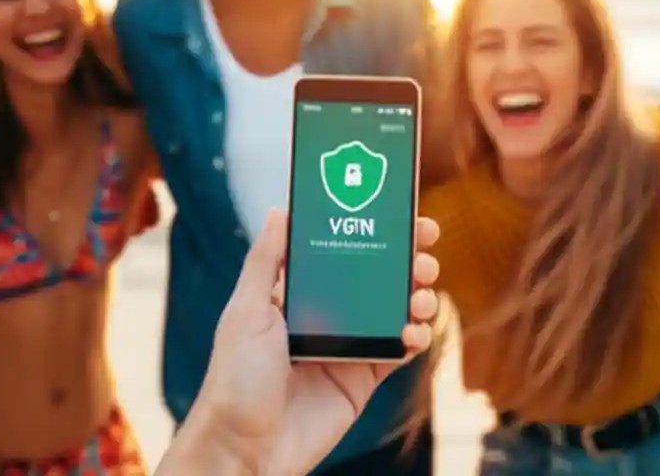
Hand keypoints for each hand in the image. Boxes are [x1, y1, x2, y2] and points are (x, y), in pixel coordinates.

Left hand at [168, 209, 439, 475]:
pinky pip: (398, 351)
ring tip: (422, 291)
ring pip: (393, 310)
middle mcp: (324, 315)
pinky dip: (414, 337)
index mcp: (294, 294)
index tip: (395, 211)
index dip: (368, 230)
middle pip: (373, 276)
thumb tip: (280, 209)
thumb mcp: (245, 312)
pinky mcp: (362, 379)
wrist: (245, 449)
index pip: (338, 251)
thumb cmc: (235, 380)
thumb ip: (265, 261)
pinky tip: (414, 331)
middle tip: (424, 244)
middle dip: (403, 257)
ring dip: (416, 294)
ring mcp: (346, 346)